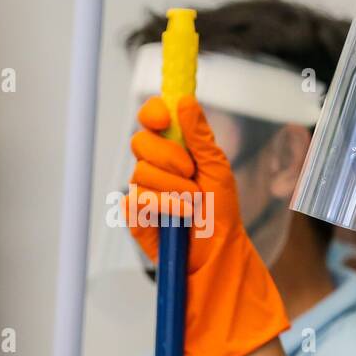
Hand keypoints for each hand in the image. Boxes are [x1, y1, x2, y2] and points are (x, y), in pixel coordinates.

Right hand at [127, 95, 288, 355]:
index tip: (163, 117)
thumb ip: (200, 136)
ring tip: (192, 204)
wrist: (217, 255)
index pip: (151, 119)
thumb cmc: (221, 213)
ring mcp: (142, 191)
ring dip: (172, 188)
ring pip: (140, 172)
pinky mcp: (134, 217)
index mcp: (174, 149)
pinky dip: (161, 208)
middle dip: (169, 157)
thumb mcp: (218, 169)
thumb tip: (185, 101)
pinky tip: (177, 218)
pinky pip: (135, 200)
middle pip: (139, 142)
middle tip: (190, 173)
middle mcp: (154, 166)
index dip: (152, 112)